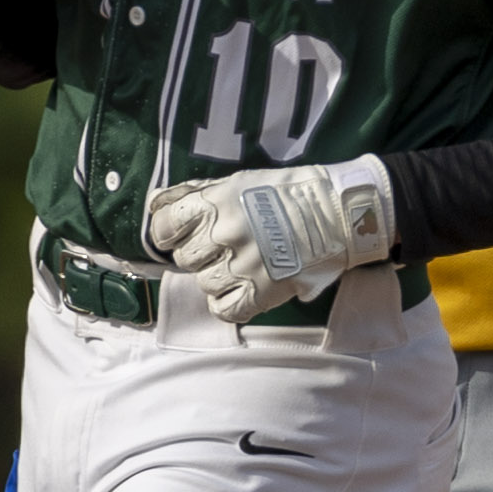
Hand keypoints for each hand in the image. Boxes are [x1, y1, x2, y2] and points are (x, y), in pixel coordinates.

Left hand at [144, 158, 394, 324]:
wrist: (338, 212)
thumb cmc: (287, 193)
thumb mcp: (238, 181)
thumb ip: (193, 193)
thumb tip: (154, 203)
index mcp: (215, 203)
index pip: (163, 227)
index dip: (169, 232)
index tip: (181, 233)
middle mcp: (224, 235)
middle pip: (184, 259)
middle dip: (199, 254)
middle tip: (225, 247)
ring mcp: (242, 266)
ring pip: (203, 284)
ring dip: (217, 277)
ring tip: (242, 264)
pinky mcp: (262, 292)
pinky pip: (224, 310)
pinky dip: (229, 302)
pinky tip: (244, 287)